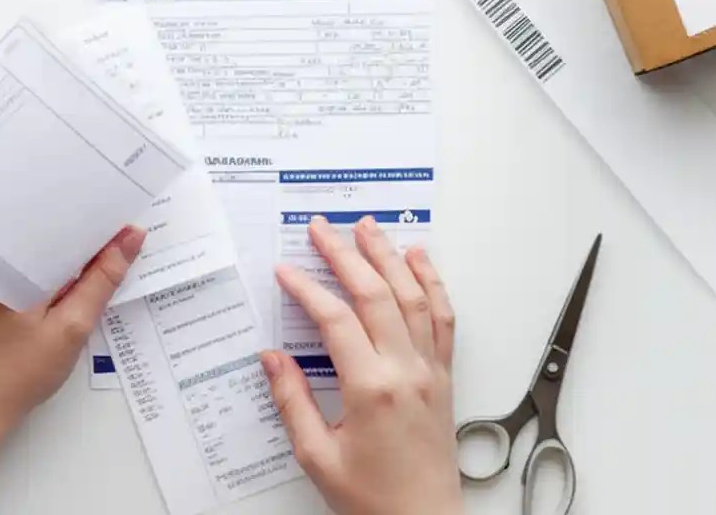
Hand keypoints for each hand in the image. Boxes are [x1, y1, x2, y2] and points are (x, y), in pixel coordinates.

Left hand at [0, 225, 145, 431]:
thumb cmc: (20, 373)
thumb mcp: (71, 327)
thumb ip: (102, 281)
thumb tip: (132, 237)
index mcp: (0, 259)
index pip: (52, 218)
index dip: (91, 215)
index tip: (126, 214)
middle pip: (44, 228)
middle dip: (84, 229)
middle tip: (125, 230)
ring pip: (38, 245)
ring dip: (71, 248)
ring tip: (108, 244)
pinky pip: (28, 262)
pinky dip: (55, 265)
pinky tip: (79, 271)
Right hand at [262, 216, 461, 514]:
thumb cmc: (374, 500)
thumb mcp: (318, 456)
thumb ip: (293, 401)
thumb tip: (272, 358)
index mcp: (372, 390)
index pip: (336, 321)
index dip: (308, 290)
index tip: (285, 270)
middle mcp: (407, 371)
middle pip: (376, 295)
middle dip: (345, 256)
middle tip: (321, 229)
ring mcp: (431, 371)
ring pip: (413, 297)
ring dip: (389, 257)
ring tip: (368, 229)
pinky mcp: (444, 376)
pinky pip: (443, 318)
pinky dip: (432, 283)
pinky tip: (420, 260)